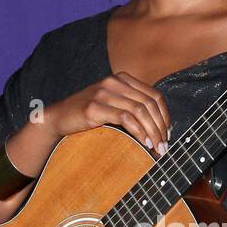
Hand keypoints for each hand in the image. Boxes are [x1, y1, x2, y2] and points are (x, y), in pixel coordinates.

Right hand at [46, 72, 171, 153]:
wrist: (58, 117)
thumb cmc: (88, 114)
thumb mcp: (112, 104)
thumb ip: (132, 106)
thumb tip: (159, 125)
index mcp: (122, 79)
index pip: (154, 95)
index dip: (165, 116)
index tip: (168, 133)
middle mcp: (115, 82)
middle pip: (150, 103)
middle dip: (161, 127)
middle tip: (164, 146)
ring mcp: (104, 93)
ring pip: (140, 111)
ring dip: (152, 132)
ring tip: (156, 148)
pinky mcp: (95, 107)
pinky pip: (125, 118)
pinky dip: (139, 132)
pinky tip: (144, 143)